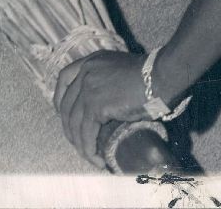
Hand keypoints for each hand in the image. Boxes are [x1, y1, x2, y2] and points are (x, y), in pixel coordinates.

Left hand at [53, 50, 147, 168]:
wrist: (160, 76)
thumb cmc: (150, 75)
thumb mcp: (120, 71)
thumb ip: (107, 82)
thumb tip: (103, 109)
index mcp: (92, 61)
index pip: (64, 78)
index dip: (60, 98)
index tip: (63, 114)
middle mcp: (86, 72)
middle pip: (66, 105)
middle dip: (70, 128)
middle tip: (80, 143)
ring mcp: (89, 87)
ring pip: (74, 123)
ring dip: (81, 144)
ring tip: (92, 156)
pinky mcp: (95, 105)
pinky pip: (86, 133)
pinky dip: (89, 149)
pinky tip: (98, 159)